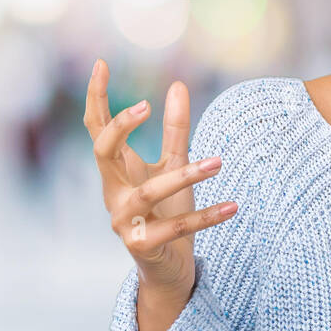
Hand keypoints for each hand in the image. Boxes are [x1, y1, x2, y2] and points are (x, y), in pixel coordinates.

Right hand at [83, 58, 237, 299]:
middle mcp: (112, 192)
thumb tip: (178, 85)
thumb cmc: (168, 211)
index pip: (96, 128)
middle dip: (119, 128)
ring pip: (147, 192)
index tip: (102, 63)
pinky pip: (176, 227)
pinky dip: (207, 216)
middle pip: (102, 152)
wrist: (169, 267)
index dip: (96, 97)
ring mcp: (123, 220)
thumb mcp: (173, 164)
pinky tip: (234, 206)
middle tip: (143, 105)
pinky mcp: (142, 244)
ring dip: (185, 176)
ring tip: (218, 162)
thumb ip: (175, 129)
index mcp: (116, 171)